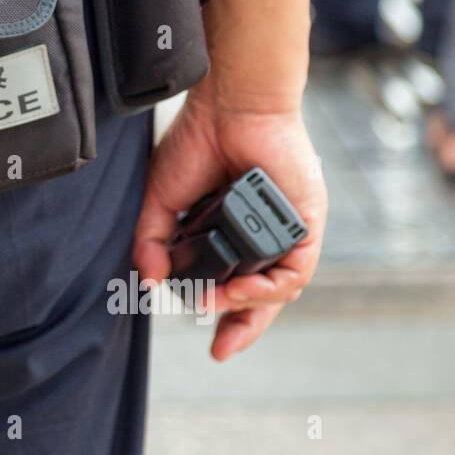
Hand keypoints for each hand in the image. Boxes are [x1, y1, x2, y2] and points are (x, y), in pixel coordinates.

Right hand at [132, 82, 326, 360]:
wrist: (228, 105)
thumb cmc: (199, 141)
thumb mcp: (163, 200)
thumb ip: (155, 240)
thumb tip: (149, 280)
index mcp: (232, 230)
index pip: (233, 284)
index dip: (225, 317)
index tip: (216, 348)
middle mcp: (263, 234)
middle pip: (261, 297)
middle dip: (244, 328)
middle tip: (222, 348)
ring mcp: (285, 230)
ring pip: (277, 290)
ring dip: (246, 305)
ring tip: (217, 303)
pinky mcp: (304, 223)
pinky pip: (295, 271)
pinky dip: (268, 287)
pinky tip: (242, 290)